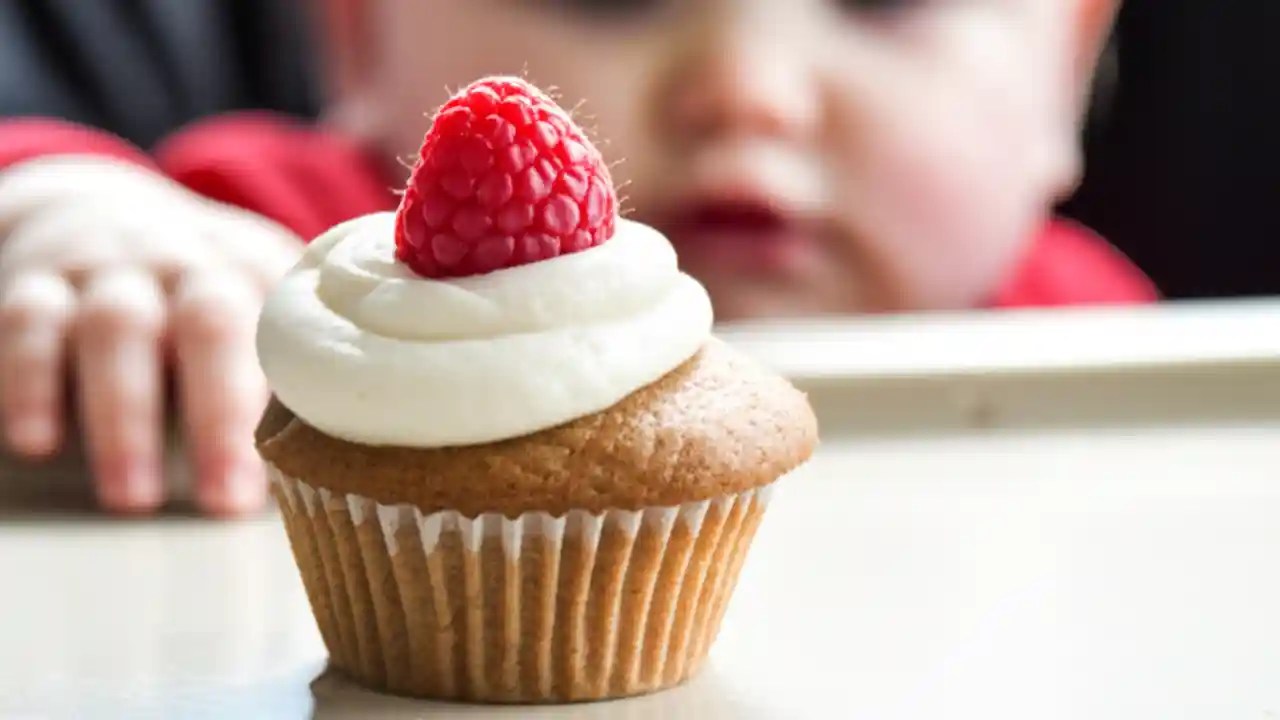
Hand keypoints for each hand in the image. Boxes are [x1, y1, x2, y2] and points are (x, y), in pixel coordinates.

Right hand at [0, 156, 300, 514]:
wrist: (94, 203)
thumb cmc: (200, 289)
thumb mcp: (256, 300)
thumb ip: (299, 366)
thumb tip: (357, 469)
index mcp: (258, 273)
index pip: (292, 331)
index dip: (305, 399)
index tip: (315, 471)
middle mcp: (189, 262)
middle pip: (211, 325)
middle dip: (221, 416)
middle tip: (227, 502)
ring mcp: (111, 268)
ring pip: (117, 328)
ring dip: (124, 417)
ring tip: (132, 499)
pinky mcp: (35, 280)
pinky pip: (28, 323)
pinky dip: (28, 382)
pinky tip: (37, 443)